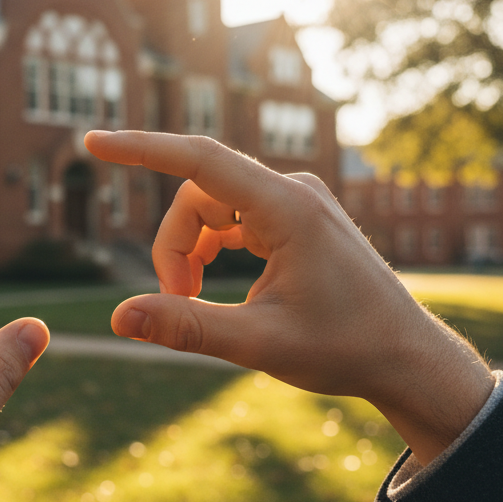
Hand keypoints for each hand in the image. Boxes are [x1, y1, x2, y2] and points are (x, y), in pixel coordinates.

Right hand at [85, 131, 492, 464]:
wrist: (409, 359)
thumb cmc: (346, 349)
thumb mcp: (258, 344)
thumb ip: (185, 327)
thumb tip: (118, 318)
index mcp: (286, 208)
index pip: (199, 160)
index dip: (142, 148)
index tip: (94, 142)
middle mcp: (291, 191)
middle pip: (198, 196)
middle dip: (171, 245)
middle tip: (174, 302)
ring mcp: (296, 201)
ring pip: (211, 206)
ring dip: (189, 248)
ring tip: (190, 299)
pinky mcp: (296, 217)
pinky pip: (233, 217)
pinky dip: (210, 247)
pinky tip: (207, 283)